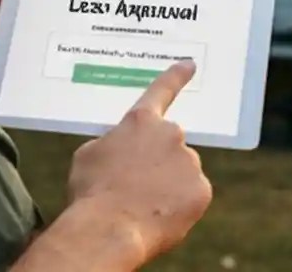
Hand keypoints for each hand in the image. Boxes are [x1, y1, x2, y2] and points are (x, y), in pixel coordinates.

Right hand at [65, 60, 212, 265]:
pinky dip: (179, 206)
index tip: (190, 63)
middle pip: (169, 147)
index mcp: (140, 122)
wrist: (107, 229)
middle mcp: (171, 135)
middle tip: (134, 187)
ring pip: (181, 173)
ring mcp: (189, 162)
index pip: (160, 92)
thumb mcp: (89, 155)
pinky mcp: (202, 189)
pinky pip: (191, 196)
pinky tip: (157, 216)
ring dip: (167, 186)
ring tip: (140, 206)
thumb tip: (122, 148)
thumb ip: (112, 143)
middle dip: (157, 163)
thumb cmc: (91, 191)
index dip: (175, 77)